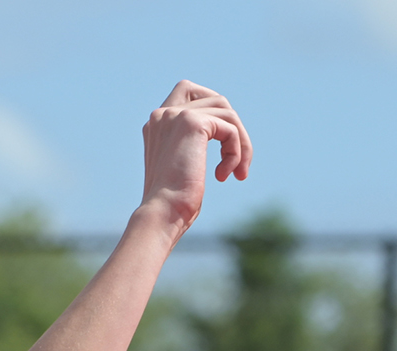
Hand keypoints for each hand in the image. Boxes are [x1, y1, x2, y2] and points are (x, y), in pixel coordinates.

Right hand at [138, 81, 251, 237]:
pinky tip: (224, 175)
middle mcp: (162, 114)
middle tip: (239, 162)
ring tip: (235, 173)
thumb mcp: (181, 165)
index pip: (189, 91)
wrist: (161, 214)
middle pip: (215, 100)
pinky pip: (229, 128)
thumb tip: (227, 131)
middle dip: (234, 128)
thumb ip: (193, 142)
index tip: (222, 141)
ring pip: (227, 113)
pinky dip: (236, 151)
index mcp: (156, 124)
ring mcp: (175, 115)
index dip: (213, 110)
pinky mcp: (192, 122)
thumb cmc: (172, 204)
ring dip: (240, 143)